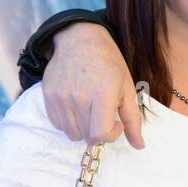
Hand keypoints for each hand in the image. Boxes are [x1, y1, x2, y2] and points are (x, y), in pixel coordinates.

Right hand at [43, 23, 144, 147]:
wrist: (80, 40)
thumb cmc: (109, 64)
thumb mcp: (127, 89)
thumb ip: (133, 120)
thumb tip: (139, 146)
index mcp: (102, 95)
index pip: (101, 134)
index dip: (111, 135)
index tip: (117, 123)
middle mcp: (79, 98)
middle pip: (87, 136)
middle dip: (100, 131)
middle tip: (104, 114)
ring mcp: (61, 98)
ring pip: (72, 133)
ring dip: (84, 128)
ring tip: (90, 110)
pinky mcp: (48, 97)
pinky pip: (58, 124)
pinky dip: (69, 122)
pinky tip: (77, 106)